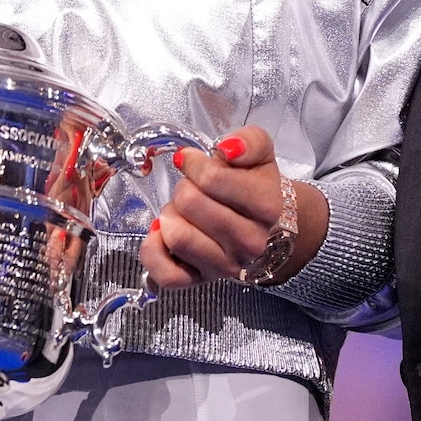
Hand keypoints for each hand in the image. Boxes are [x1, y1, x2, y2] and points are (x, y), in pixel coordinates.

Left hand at [139, 125, 325, 290]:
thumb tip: (228, 147)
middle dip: (183, 188)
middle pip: (189, 203)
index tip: (194, 162)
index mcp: (266, 207)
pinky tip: (163, 233)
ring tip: (183, 212)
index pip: (212, 178)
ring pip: (176, 236)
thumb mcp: (259, 154)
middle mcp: (250, 241)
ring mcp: (226, 265)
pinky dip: (154, 250)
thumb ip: (248, 141)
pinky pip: (166, 274)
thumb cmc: (253, 186)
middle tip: (193, 190)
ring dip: (170, 215)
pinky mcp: (201, 280)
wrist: (261, 224)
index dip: (194, 163)